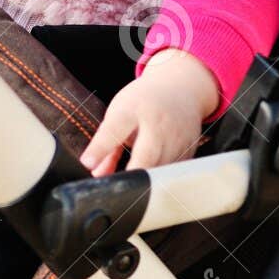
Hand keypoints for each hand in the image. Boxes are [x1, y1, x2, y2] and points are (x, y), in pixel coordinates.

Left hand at [78, 49, 219, 175]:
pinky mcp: (190, 149)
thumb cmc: (142, 103)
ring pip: (162, 170)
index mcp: (133, 109)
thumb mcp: (119, 113)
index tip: (88, 162)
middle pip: (146, 156)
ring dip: (147, 182)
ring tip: (134, 187)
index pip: (114, 129)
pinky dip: (163, 180)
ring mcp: (177, 137)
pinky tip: (154, 177)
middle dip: (132, 174)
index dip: (100, 148)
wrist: (180, 89)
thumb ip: (105, 144)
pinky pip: (175, 172)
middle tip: (119, 188)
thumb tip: (95, 172)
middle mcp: (158, 122)